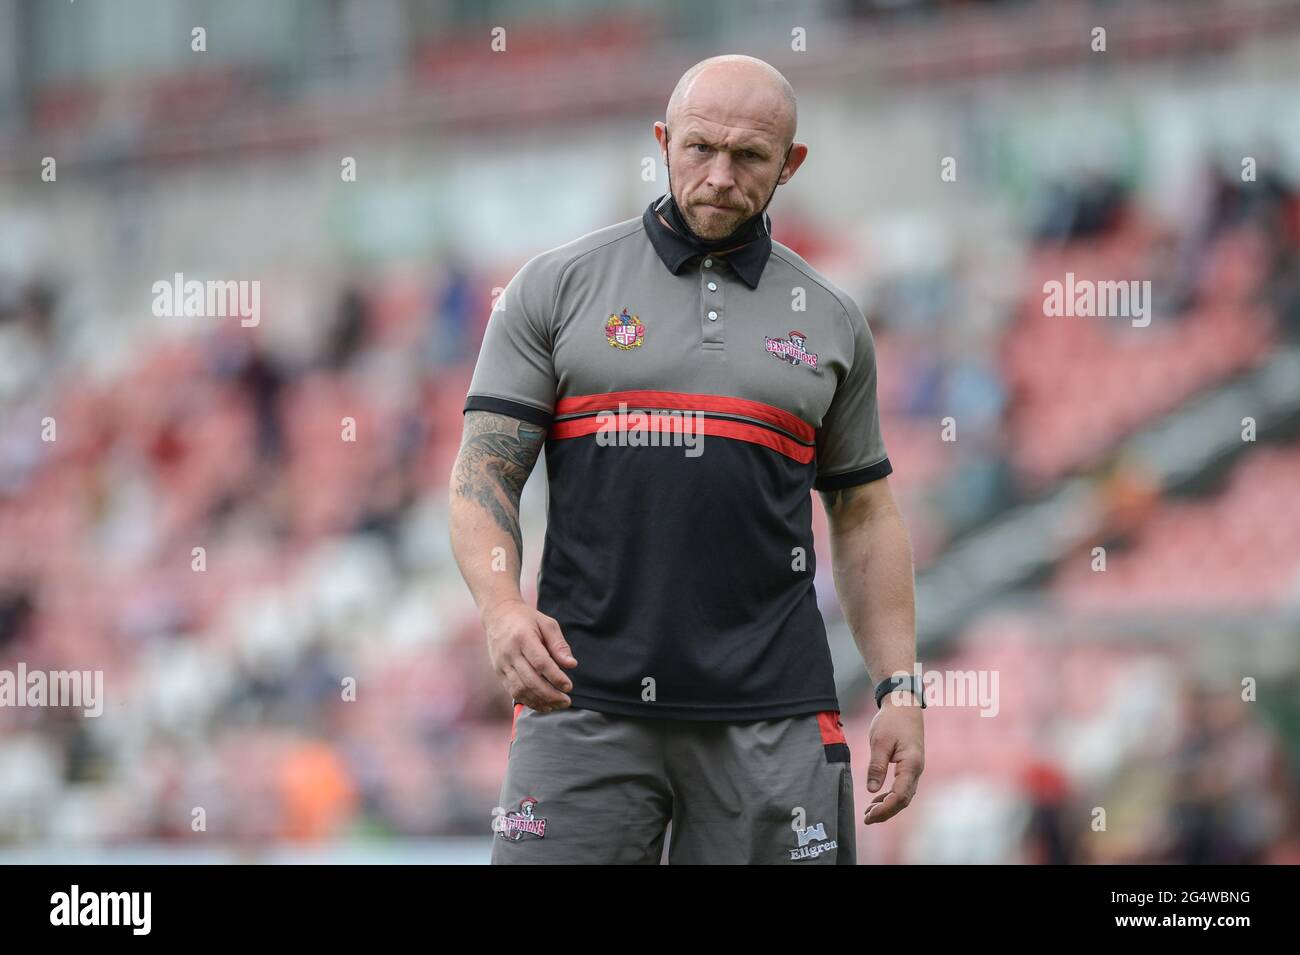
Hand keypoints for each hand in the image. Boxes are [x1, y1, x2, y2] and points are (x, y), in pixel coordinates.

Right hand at [483, 599, 577, 713]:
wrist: (498, 616)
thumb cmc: (527, 619)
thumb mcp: (547, 624)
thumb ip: (559, 645)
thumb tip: (571, 665)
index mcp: (523, 637)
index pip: (540, 662)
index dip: (555, 677)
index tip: (569, 686)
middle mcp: (510, 652)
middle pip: (530, 680)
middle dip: (550, 695)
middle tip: (566, 701)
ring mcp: (502, 664)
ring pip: (520, 689)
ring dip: (540, 701)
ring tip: (556, 705)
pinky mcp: (499, 672)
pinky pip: (513, 691)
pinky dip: (528, 701)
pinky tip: (542, 704)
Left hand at [863, 691, 924, 824]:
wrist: (904, 704)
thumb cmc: (892, 720)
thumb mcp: (880, 742)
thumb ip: (877, 766)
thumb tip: (872, 790)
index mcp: (911, 765)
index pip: (900, 795)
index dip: (885, 809)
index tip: (870, 816)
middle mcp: (916, 770)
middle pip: (903, 800)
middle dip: (886, 812)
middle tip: (866, 819)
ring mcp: (914, 769)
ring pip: (903, 795)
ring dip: (887, 805)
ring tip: (868, 813)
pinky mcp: (909, 766)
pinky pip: (901, 787)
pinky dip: (889, 796)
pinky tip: (876, 799)